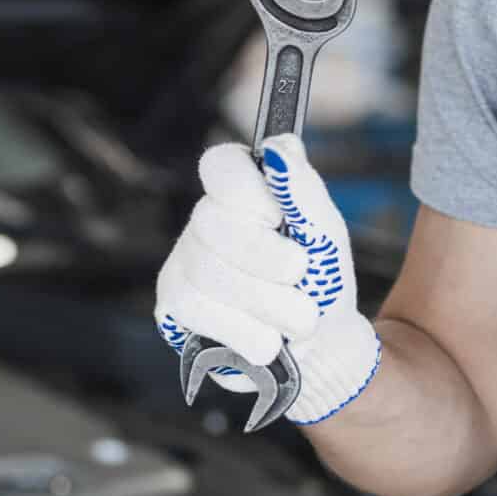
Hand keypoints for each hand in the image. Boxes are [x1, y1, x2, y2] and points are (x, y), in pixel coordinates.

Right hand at [155, 133, 380, 424]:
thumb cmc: (320, 279)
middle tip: (302, 276)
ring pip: (205, 272)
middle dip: (267, 258)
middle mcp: (206, 218)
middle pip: (212, 224)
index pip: (220, 165)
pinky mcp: (172, 305)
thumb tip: (280, 148)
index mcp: (243, 189)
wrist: (318, 348)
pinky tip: (268, 339)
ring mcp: (184, 261)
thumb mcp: (324, 233)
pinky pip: (194, 309)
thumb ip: (303, 190)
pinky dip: (242, 329)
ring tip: (300, 320)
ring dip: (264, 302)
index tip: (278, 218)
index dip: (246, 191)